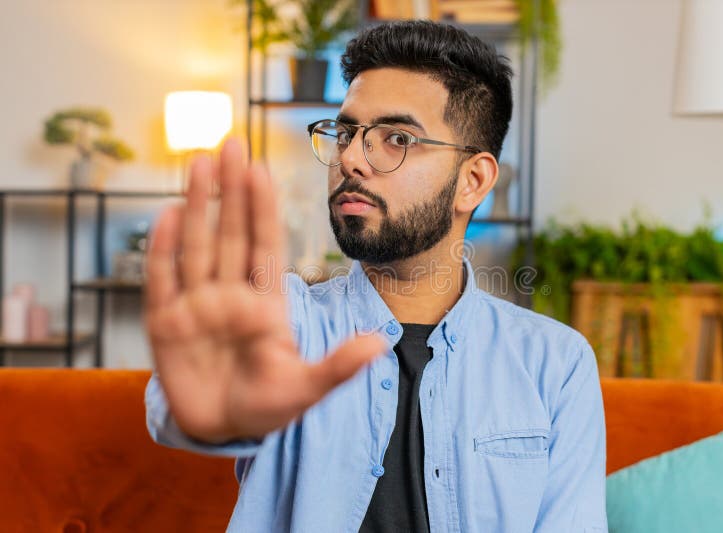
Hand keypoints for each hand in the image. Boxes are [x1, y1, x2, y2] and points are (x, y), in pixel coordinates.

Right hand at [144, 138, 385, 442]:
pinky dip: (163, 249)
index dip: (262, 209)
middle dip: (230, 191)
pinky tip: (168, 214)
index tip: (262, 171)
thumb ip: (339, 366)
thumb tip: (381, 343)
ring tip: (201, 163)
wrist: (224, 430)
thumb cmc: (269, 406)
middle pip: (230, 234)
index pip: (264, 246)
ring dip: (197, 206)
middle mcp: (230, 295)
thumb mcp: (307, 389)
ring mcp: (197, 306)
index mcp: (266, 303)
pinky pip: (162, 280)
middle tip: (231, 144)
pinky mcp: (165, 325)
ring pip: (196, 246)